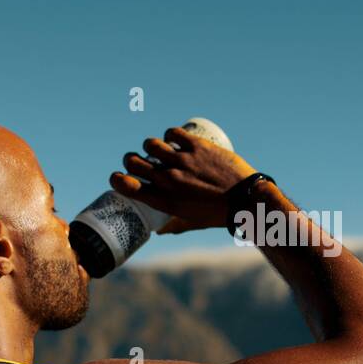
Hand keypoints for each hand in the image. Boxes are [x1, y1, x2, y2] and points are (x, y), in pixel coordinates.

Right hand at [110, 126, 257, 231]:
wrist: (246, 199)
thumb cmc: (218, 214)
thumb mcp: (191, 222)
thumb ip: (173, 226)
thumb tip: (159, 230)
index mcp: (164, 200)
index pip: (126, 185)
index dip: (117, 178)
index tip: (119, 177)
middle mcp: (168, 180)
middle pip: (133, 161)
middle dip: (132, 159)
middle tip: (140, 161)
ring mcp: (182, 161)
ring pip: (150, 144)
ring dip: (151, 146)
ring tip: (159, 150)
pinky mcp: (196, 146)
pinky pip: (172, 133)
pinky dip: (170, 135)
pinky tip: (173, 139)